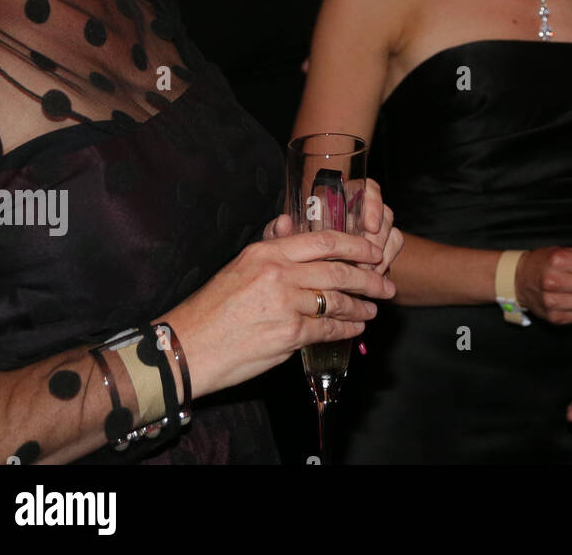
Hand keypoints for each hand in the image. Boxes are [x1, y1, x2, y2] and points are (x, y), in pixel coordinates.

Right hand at [168, 230, 395, 399]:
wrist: (185, 348)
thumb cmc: (211, 309)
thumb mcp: (238, 266)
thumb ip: (270, 246)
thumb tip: (288, 222)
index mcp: (267, 252)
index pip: (324, 241)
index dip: (356, 246)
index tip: (374, 251)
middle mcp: (278, 273)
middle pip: (338, 271)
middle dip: (369, 278)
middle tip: (386, 284)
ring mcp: (285, 304)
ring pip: (337, 301)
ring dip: (361, 306)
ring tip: (372, 308)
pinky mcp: (288, 335)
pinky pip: (328, 329)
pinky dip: (346, 329)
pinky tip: (355, 328)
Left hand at [264, 178, 401, 281]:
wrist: (301, 283)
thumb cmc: (288, 258)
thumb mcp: (280, 246)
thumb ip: (279, 233)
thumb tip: (282, 222)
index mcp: (337, 203)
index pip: (366, 188)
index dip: (373, 203)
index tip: (370, 226)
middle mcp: (358, 215)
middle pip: (384, 214)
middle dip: (379, 240)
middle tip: (367, 262)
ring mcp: (372, 235)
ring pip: (392, 234)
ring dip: (384, 256)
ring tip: (368, 275)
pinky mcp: (379, 254)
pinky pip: (393, 253)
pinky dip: (387, 266)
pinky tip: (373, 279)